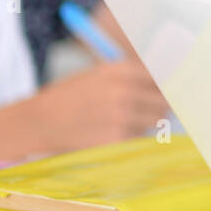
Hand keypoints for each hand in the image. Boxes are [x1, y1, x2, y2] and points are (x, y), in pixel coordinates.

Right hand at [16, 61, 172, 152]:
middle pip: (164, 101)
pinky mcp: (117, 140)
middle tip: (151, 110)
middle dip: (160, 106)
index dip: (168, 85)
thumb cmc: (70, 97)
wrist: (39, 121)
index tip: (172, 91)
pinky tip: (110, 132)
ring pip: (154, 121)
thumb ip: (131, 78)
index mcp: (121, 70)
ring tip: (122, 120)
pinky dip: (131, 137)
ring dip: (146, 122)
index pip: (162, 77)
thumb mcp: (100, 76)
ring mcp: (122, 117)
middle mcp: (125, 92)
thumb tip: (166, 85)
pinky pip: (139, 138)